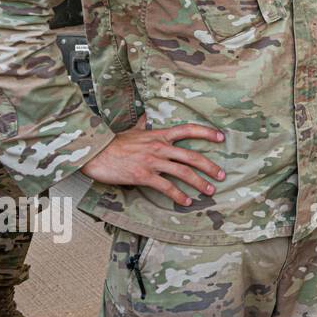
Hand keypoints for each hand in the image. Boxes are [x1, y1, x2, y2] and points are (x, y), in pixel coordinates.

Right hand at [80, 116, 225, 206]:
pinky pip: (166, 187)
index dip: (207, 132)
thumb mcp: (132, 130)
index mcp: (159, 134)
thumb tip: (145, 115)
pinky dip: (179, 195)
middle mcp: (160, 147)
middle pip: (192, 156)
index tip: (221, 137)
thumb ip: (143, 124)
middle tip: (222, 175)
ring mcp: (152, 161)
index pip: (188, 129)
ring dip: (200, 183)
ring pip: (183, 172)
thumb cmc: (113, 142)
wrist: (95, 152)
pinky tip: (187, 201)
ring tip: (210, 191)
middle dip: (210, 166)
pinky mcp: (143, 176)